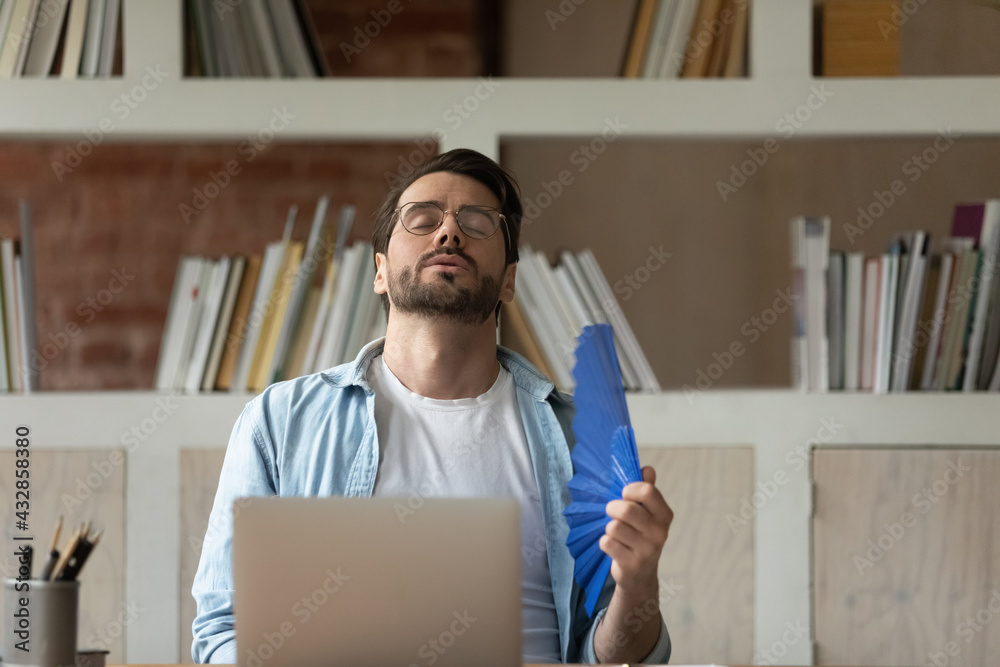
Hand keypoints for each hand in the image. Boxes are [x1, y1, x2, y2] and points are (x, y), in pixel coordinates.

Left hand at [599, 466, 672, 593]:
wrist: (639, 575)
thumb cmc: (640, 536)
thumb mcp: (646, 513)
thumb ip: (646, 490)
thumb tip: (648, 469)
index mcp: (664, 514)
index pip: (647, 491)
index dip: (629, 489)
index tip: (625, 494)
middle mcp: (660, 532)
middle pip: (627, 509)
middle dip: (612, 508)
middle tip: (613, 513)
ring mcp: (647, 550)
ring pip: (614, 527)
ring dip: (609, 528)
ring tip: (616, 534)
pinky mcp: (632, 564)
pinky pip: (607, 542)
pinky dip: (605, 543)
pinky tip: (614, 547)